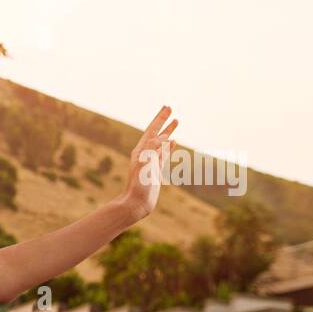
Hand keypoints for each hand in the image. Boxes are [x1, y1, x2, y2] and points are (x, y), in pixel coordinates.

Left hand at [119, 105, 178, 221]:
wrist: (136, 203)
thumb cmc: (139, 186)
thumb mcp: (144, 166)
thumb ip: (151, 151)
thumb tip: (162, 138)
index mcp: (141, 151)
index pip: (152, 130)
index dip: (159, 119)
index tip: (167, 107)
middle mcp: (145, 154)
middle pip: (156, 132)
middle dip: (163, 121)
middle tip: (170, 108)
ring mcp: (151, 161)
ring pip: (162, 142)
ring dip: (168, 131)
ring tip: (176, 121)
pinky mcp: (156, 169)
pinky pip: (164, 154)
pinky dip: (170, 146)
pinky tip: (174, 142)